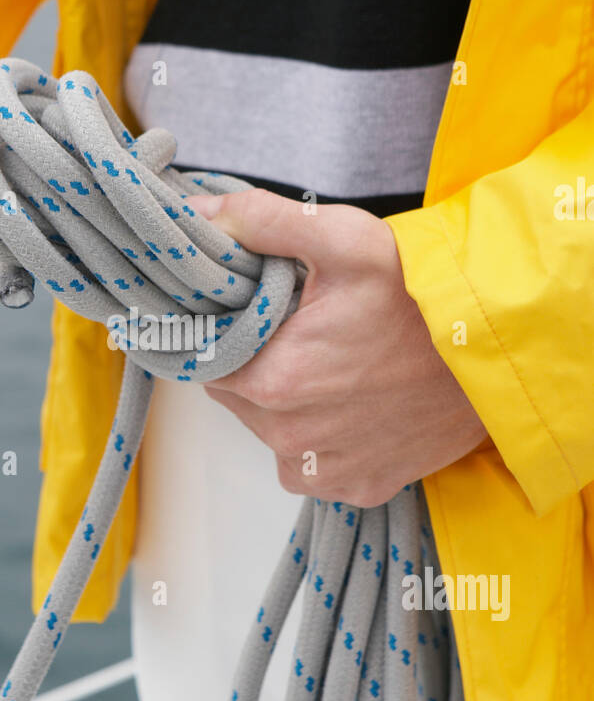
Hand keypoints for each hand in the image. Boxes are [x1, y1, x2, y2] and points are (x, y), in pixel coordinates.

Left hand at [189, 189, 487, 506]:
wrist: (499, 352)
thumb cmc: (422, 295)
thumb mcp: (343, 240)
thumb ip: (260, 221)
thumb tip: (201, 213)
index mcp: (273, 379)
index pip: (205, 359)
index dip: (225, 331)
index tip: (255, 313)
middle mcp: (289, 437)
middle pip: (237, 397)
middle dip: (258, 363)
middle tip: (304, 332)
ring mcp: (324, 471)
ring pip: (273, 432)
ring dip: (289, 403)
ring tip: (338, 365)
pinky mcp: (357, 487)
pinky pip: (314, 465)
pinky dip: (325, 437)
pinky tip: (358, 402)